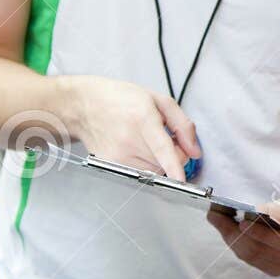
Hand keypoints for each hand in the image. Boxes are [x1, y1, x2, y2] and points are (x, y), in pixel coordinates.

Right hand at [59, 76, 199, 181]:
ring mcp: (118, 156)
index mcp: (142, 118)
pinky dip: (145, 165)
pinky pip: (140, 174)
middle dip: (173, 155)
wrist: (85, 106)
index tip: (181, 180)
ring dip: (159, 161)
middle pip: (165, 163)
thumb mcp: (157, 99)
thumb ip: (182, 124)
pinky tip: (135, 148)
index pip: (162, 148)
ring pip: (154, 171)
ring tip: (145, 141)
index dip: (174, 166)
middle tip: (163, 138)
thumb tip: (195, 150)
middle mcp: (129, 140)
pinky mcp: (112, 166)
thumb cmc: (120, 99)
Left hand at [208, 192, 279, 276]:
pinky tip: (228, 231)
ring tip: (216, 220)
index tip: (240, 220)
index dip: (258, 233)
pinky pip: (252, 260)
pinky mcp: (278, 271)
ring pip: (251, 257)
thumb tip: (254, 212)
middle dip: (233, 233)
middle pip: (259, 250)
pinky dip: (238, 245)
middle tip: (215, 215)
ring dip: (231, 239)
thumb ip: (277, 209)